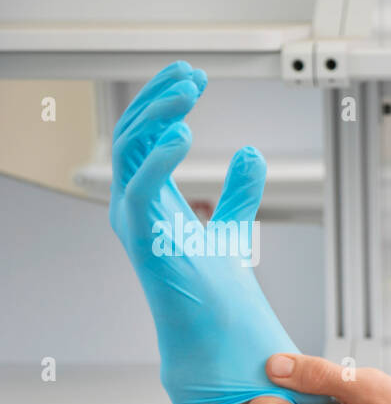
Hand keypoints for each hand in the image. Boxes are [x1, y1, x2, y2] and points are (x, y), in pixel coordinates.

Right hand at [109, 62, 329, 403]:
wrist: (219, 329)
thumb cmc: (217, 283)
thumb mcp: (232, 224)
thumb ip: (239, 189)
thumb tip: (250, 151)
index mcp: (150, 197)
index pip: (144, 135)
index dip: (162, 101)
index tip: (193, 75)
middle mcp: (134, 204)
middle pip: (130, 133)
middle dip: (157, 97)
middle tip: (192, 75)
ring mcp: (135, 220)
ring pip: (127, 149)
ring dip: (155, 114)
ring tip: (189, 91)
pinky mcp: (145, 239)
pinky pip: (138, 188)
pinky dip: (157, 158)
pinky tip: (184, 134)